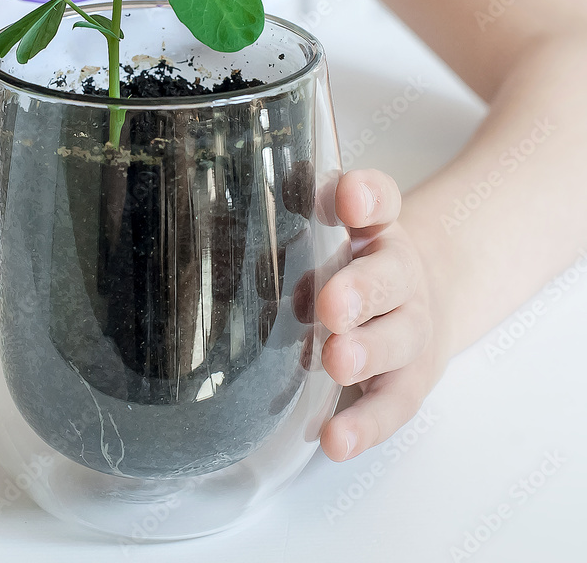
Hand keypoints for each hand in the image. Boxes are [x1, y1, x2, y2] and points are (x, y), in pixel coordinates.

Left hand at [315, 169, 452, 460]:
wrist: (420, 299)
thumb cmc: (351, 261)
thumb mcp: (328, 229)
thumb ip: (286, 221)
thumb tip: (214, 218)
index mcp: (375, 228)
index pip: (380, 200)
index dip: (366, 196)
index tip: (348, 197)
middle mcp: (399, 273)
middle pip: (389, 276)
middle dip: (360, 290)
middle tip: (331, 304)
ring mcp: (410, 328)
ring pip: (398, 339)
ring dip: (368, 352)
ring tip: (336, 362)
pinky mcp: (410, 381)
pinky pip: (392, 405)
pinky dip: (366, 424)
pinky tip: (336, 438)